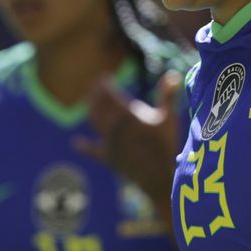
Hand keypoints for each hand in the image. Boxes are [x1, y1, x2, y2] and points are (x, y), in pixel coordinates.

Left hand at [75, 71, 182, 202]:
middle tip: (95, 87)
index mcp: (126, 114)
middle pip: (97, 106)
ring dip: (91, 111)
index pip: (108, 94)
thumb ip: (168, 95)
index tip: (103, 77)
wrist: (157, 175)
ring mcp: (108, 142)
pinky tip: (76, 143)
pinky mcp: (107, 157)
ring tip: (90, 104)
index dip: (104, 84)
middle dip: (95, 95)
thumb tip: (174, 74)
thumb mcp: (169, 118)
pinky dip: (84, 147)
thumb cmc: (165, 145)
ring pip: (94, 123)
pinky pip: (93, 150)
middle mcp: (113, 126)